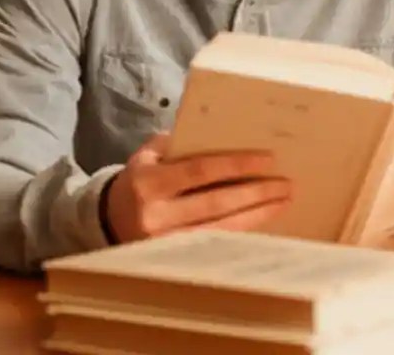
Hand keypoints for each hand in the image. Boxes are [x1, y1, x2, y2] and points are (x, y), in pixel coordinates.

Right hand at [103, 131, 291, 243]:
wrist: (107, 220)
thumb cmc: (137, 181)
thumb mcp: (146, 157)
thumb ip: (176, 144)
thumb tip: (219, 134)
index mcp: (149, 183)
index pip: (199, 171)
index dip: (235, 165)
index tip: (267, 159)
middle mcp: (157, 214)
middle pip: (216, 202)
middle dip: (255, 192)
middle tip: (286, 183)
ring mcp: (167, 241)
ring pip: (222, 227)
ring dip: (257, 213)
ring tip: (283, 200)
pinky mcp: (177, 258)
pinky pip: (218, 242)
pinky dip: (243, 229)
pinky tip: (262, 218)